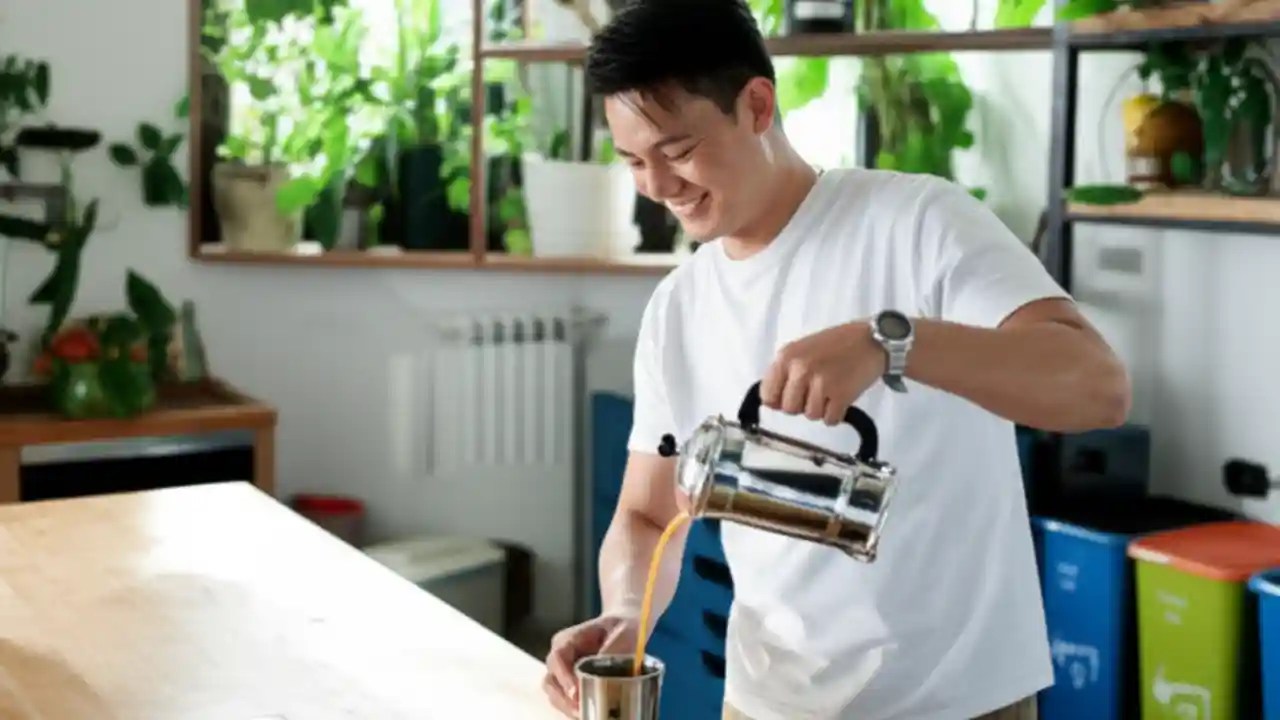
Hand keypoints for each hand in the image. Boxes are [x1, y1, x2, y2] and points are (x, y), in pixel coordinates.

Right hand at [542, 612, 639, 716]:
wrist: (624, 631)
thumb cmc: (622, 629)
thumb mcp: (624, 633)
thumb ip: (614, 650)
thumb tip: (605, 671)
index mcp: (569, 639)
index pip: (558, 656)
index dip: (564, 677)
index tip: (576, 693)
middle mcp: (560, 657)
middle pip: (550, 680)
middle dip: (564, 699)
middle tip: (581, 711)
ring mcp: (562, 673)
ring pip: (554, 694)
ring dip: (567, 707)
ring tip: (585, 715)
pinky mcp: (570, 686)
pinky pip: (565, 701)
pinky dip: (573, 710)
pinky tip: (588, 714)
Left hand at [761, 321, 884, 424]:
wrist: (871, 340)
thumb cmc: (837, 344)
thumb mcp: (803, 349)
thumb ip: (785, 372)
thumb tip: (772, 402)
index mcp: (786, 357)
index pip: (768, 395)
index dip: (779, 400)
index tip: (791, 397)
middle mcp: (800, 369)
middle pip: (789, 409)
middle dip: (802, 405)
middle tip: (816, 391)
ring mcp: (821, 383)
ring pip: (810, 416)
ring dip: (821, 409)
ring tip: (832, 390)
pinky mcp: (841, 396)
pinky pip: (829, 420)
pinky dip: (836, 414)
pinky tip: (841, 398)